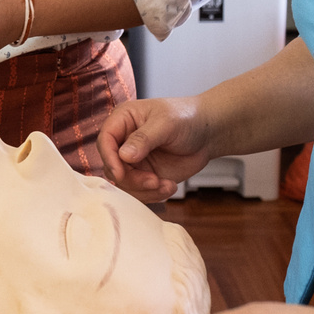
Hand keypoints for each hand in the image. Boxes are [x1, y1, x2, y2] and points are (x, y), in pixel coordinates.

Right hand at [96, 97, 214, 202]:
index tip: (121, 173)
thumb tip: (124, 155)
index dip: (109, 158)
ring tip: (167, 185)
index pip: (105, 141)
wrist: (208, 133)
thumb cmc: (186, 118)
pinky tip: (170, 186)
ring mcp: (133, 161)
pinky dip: (153, 195)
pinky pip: (139, 192)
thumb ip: (144, 138)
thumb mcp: (166, 123)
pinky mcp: (145, 176)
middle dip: (131, 179)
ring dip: (144, 190)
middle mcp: (123, 142)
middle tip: (153, 181)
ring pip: (124, 183)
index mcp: (123, 121)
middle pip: (112, 167)